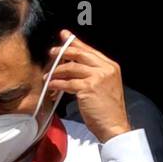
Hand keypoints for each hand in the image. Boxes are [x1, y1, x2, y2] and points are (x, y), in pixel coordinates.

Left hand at [47, 29, 131, 143]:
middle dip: (63, 52)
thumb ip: (93, 74)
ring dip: (57, 71)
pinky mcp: (88, 88)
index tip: (65, 36)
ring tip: (48, 75)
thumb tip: (74, 66)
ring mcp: (97, 77)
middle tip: (52, 52)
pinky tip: (51, 85)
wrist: (114, 125)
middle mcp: (106, 69)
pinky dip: (56, 83)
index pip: (90, 50)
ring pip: (71, 68)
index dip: (76, 42)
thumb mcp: (104, 87)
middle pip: (80, 54)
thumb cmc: (107, 110)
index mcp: (111, 67)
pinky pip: (67, 83)